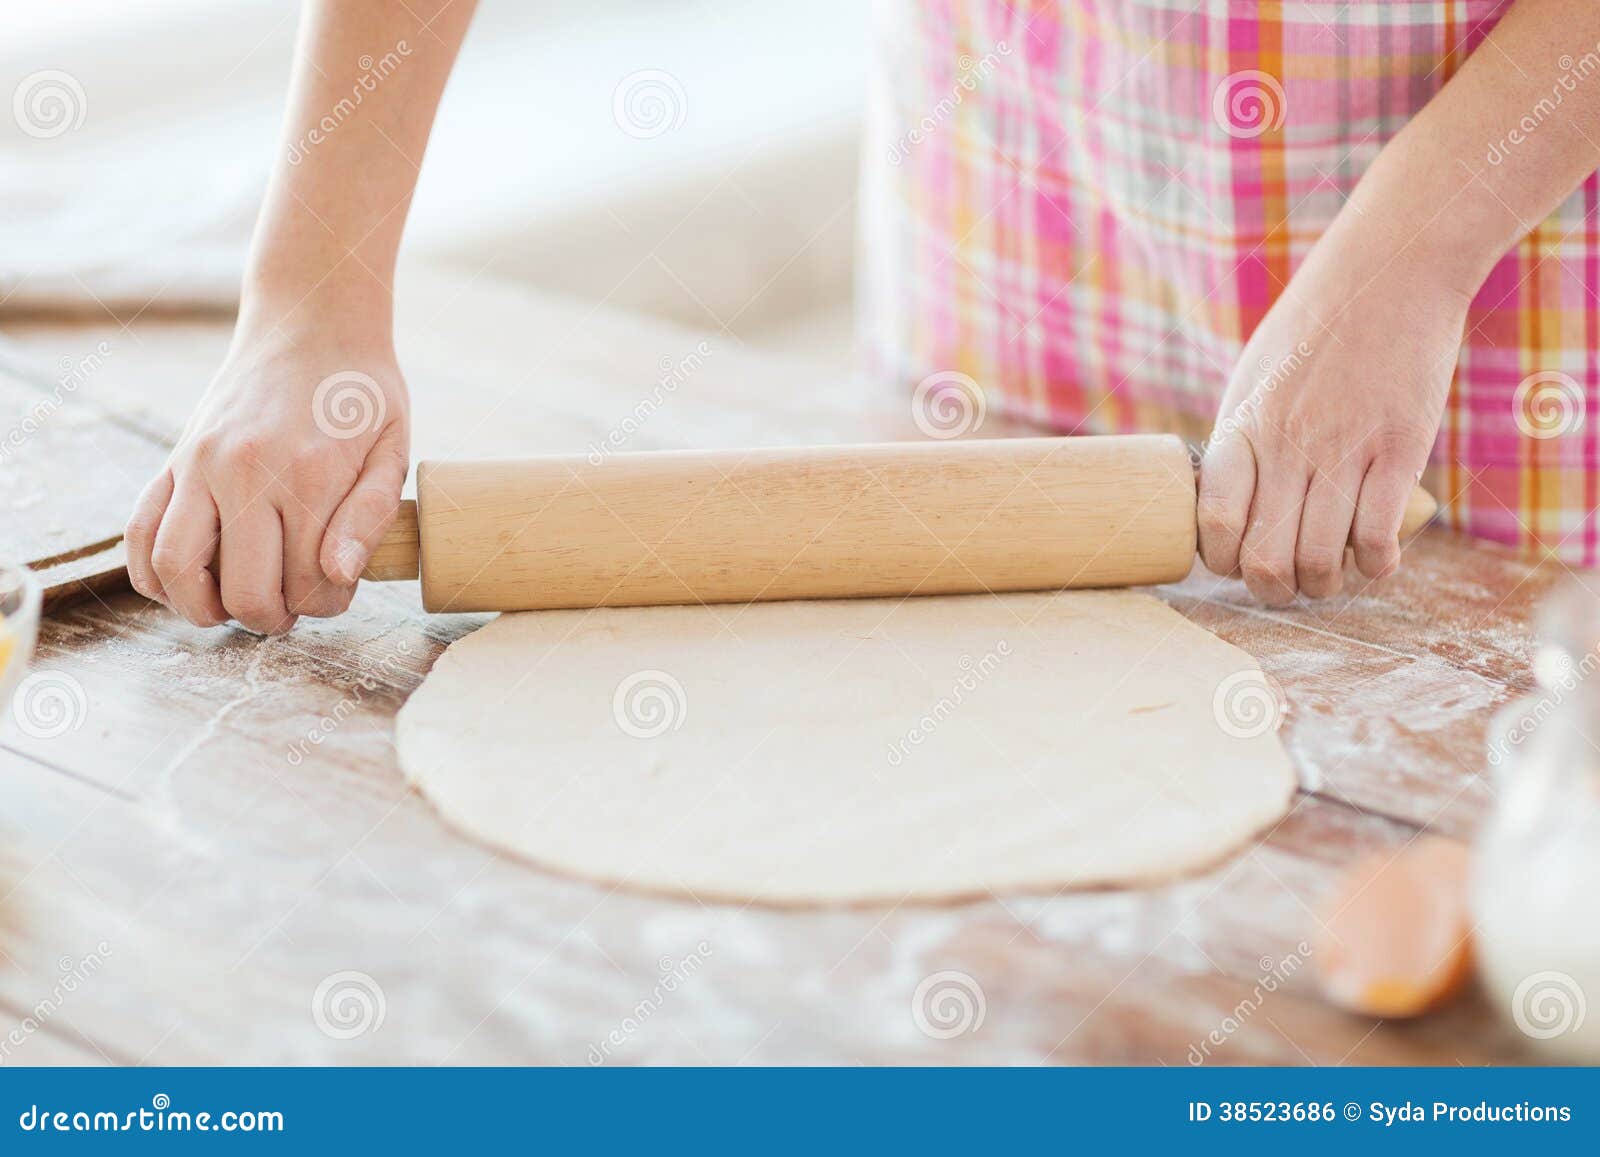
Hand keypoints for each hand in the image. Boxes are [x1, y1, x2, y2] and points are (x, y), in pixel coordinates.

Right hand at [125, 324, 409, 632]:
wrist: (311, 323)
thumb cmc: (360, 392)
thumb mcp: (391, 449)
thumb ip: (370, 516)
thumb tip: (336, 575)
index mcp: (307, 476)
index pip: (308, 584)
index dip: (327, 603)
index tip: (337, 586)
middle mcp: (244, 472)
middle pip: (244, 592)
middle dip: (273, 617)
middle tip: (293, 605)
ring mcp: (198, 465)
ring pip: (175, 570)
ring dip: (205, 609)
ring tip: (236, 604)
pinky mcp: (172, 459)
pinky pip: (140, 532)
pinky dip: (152, 574)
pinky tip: (187, 584)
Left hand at [1197, 238, 1466, 604]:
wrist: (1391, 271)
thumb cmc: (1316, 327)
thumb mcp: (1254, 377)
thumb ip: (1242, 441)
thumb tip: (1227, 504)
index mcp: (1242, 428)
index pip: (1213, 523)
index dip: (1221, 562)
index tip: (1238, 560)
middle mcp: (1287, 445)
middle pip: (1266, 560)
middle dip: (1273, 589)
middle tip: (1289, 582)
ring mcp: (1345, 449)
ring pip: (1322, 561)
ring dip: (1326, 584)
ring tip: (1333, 574)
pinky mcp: (1401, 450)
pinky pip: (1379, 538)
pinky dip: (1376, 564)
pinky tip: (1376, 557)